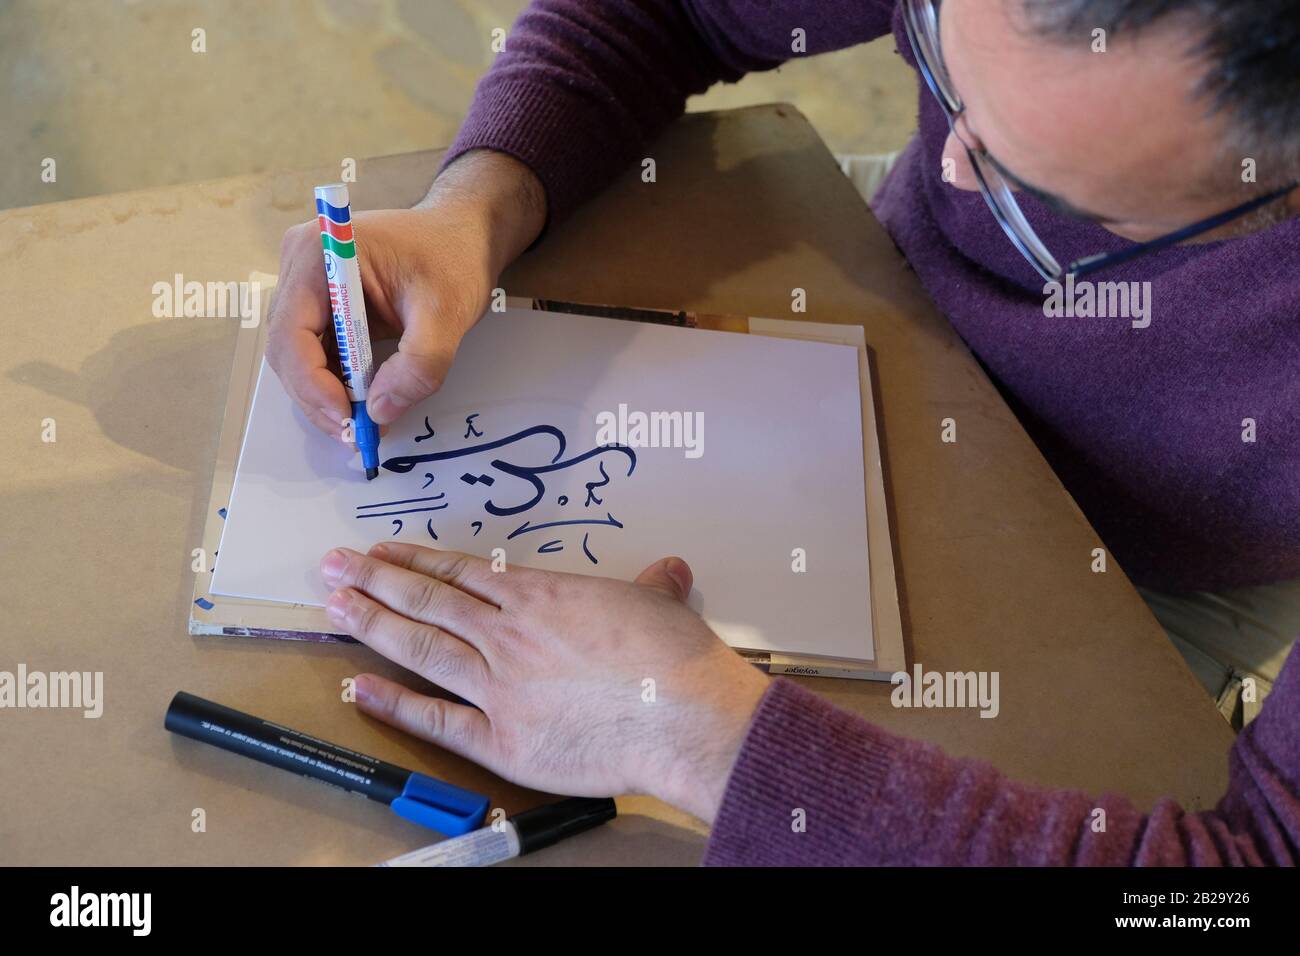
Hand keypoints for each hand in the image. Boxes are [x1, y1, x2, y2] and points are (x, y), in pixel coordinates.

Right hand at [267, 150, 545, 438]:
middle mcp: (300, 265)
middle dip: (319, 397)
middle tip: (354, 435)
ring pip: (299, 356)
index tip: (347, 420)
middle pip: (288, 349)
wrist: (463, 234)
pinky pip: (317, 351)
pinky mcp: (321, 302)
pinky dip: (336, 382)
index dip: (312, 384)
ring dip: (326, 394)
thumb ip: (418, 364)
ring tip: (360, 425)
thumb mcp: (447, 313)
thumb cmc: (454, 259)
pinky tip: (361, 402)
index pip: (291, 332)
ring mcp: (306, 283)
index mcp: (320, 254)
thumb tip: (379, 411)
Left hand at [319, 544, 770, 821]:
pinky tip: (361, 689)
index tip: (381, 551)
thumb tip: (669, 570)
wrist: (684, 718)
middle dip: (375, 581)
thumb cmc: (674, 662)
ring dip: (373, 625)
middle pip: (428, 602)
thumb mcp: (661, 606)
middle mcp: (506, 636)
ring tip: (335, 607)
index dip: (416, 561)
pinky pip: (437, 719)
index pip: (461, 573)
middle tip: (333, 566)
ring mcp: (498, 688)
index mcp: (539, 598)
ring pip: (422, 648)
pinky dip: (395, 704)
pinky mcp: (502, 740)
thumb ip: (652, 586)